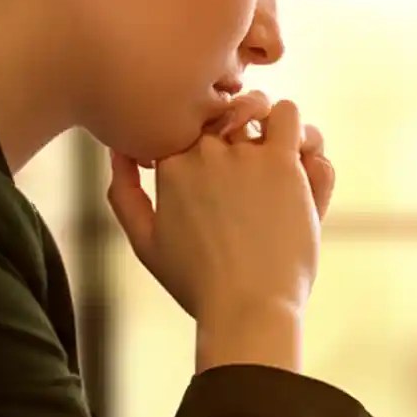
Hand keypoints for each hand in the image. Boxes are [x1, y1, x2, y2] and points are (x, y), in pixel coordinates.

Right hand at [107, 100, 319, 320]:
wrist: (248, 308)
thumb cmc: (199, 283)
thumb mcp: (145, 243)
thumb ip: (124, 193)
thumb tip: (117, 152)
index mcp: (168, 164)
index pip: (184, 124)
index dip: (201, 139)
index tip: (218, 168)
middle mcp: (202, 151)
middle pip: (221, 114)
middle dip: (236, 132)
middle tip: (253, 171)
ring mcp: (242, 154)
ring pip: (257, 108)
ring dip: (269, 127)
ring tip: (281, 159)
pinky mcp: (281, 163)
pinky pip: (288, 115)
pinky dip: (296, 129)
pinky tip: (299, 157)